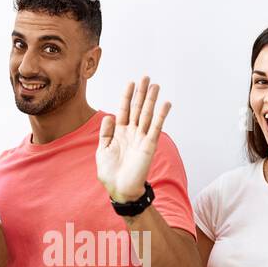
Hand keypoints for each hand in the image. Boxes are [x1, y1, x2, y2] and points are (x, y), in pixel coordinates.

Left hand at [97, 76, 170, 202]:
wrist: (120, 189)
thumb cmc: (109, 173)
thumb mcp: (102, 150)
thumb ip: (105, 133)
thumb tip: (108, 116)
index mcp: (119, 132)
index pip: (124, 109)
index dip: (127, 96)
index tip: (131, 82)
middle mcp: (132, 132)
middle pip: (138, 108)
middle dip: (142, 93)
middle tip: (146, 77)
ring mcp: (141, 138)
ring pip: (148, 114)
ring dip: (152, 100)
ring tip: (156, 85)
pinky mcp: (149, 145)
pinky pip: (156, 127)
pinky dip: (161, 116)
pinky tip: (165, 104)